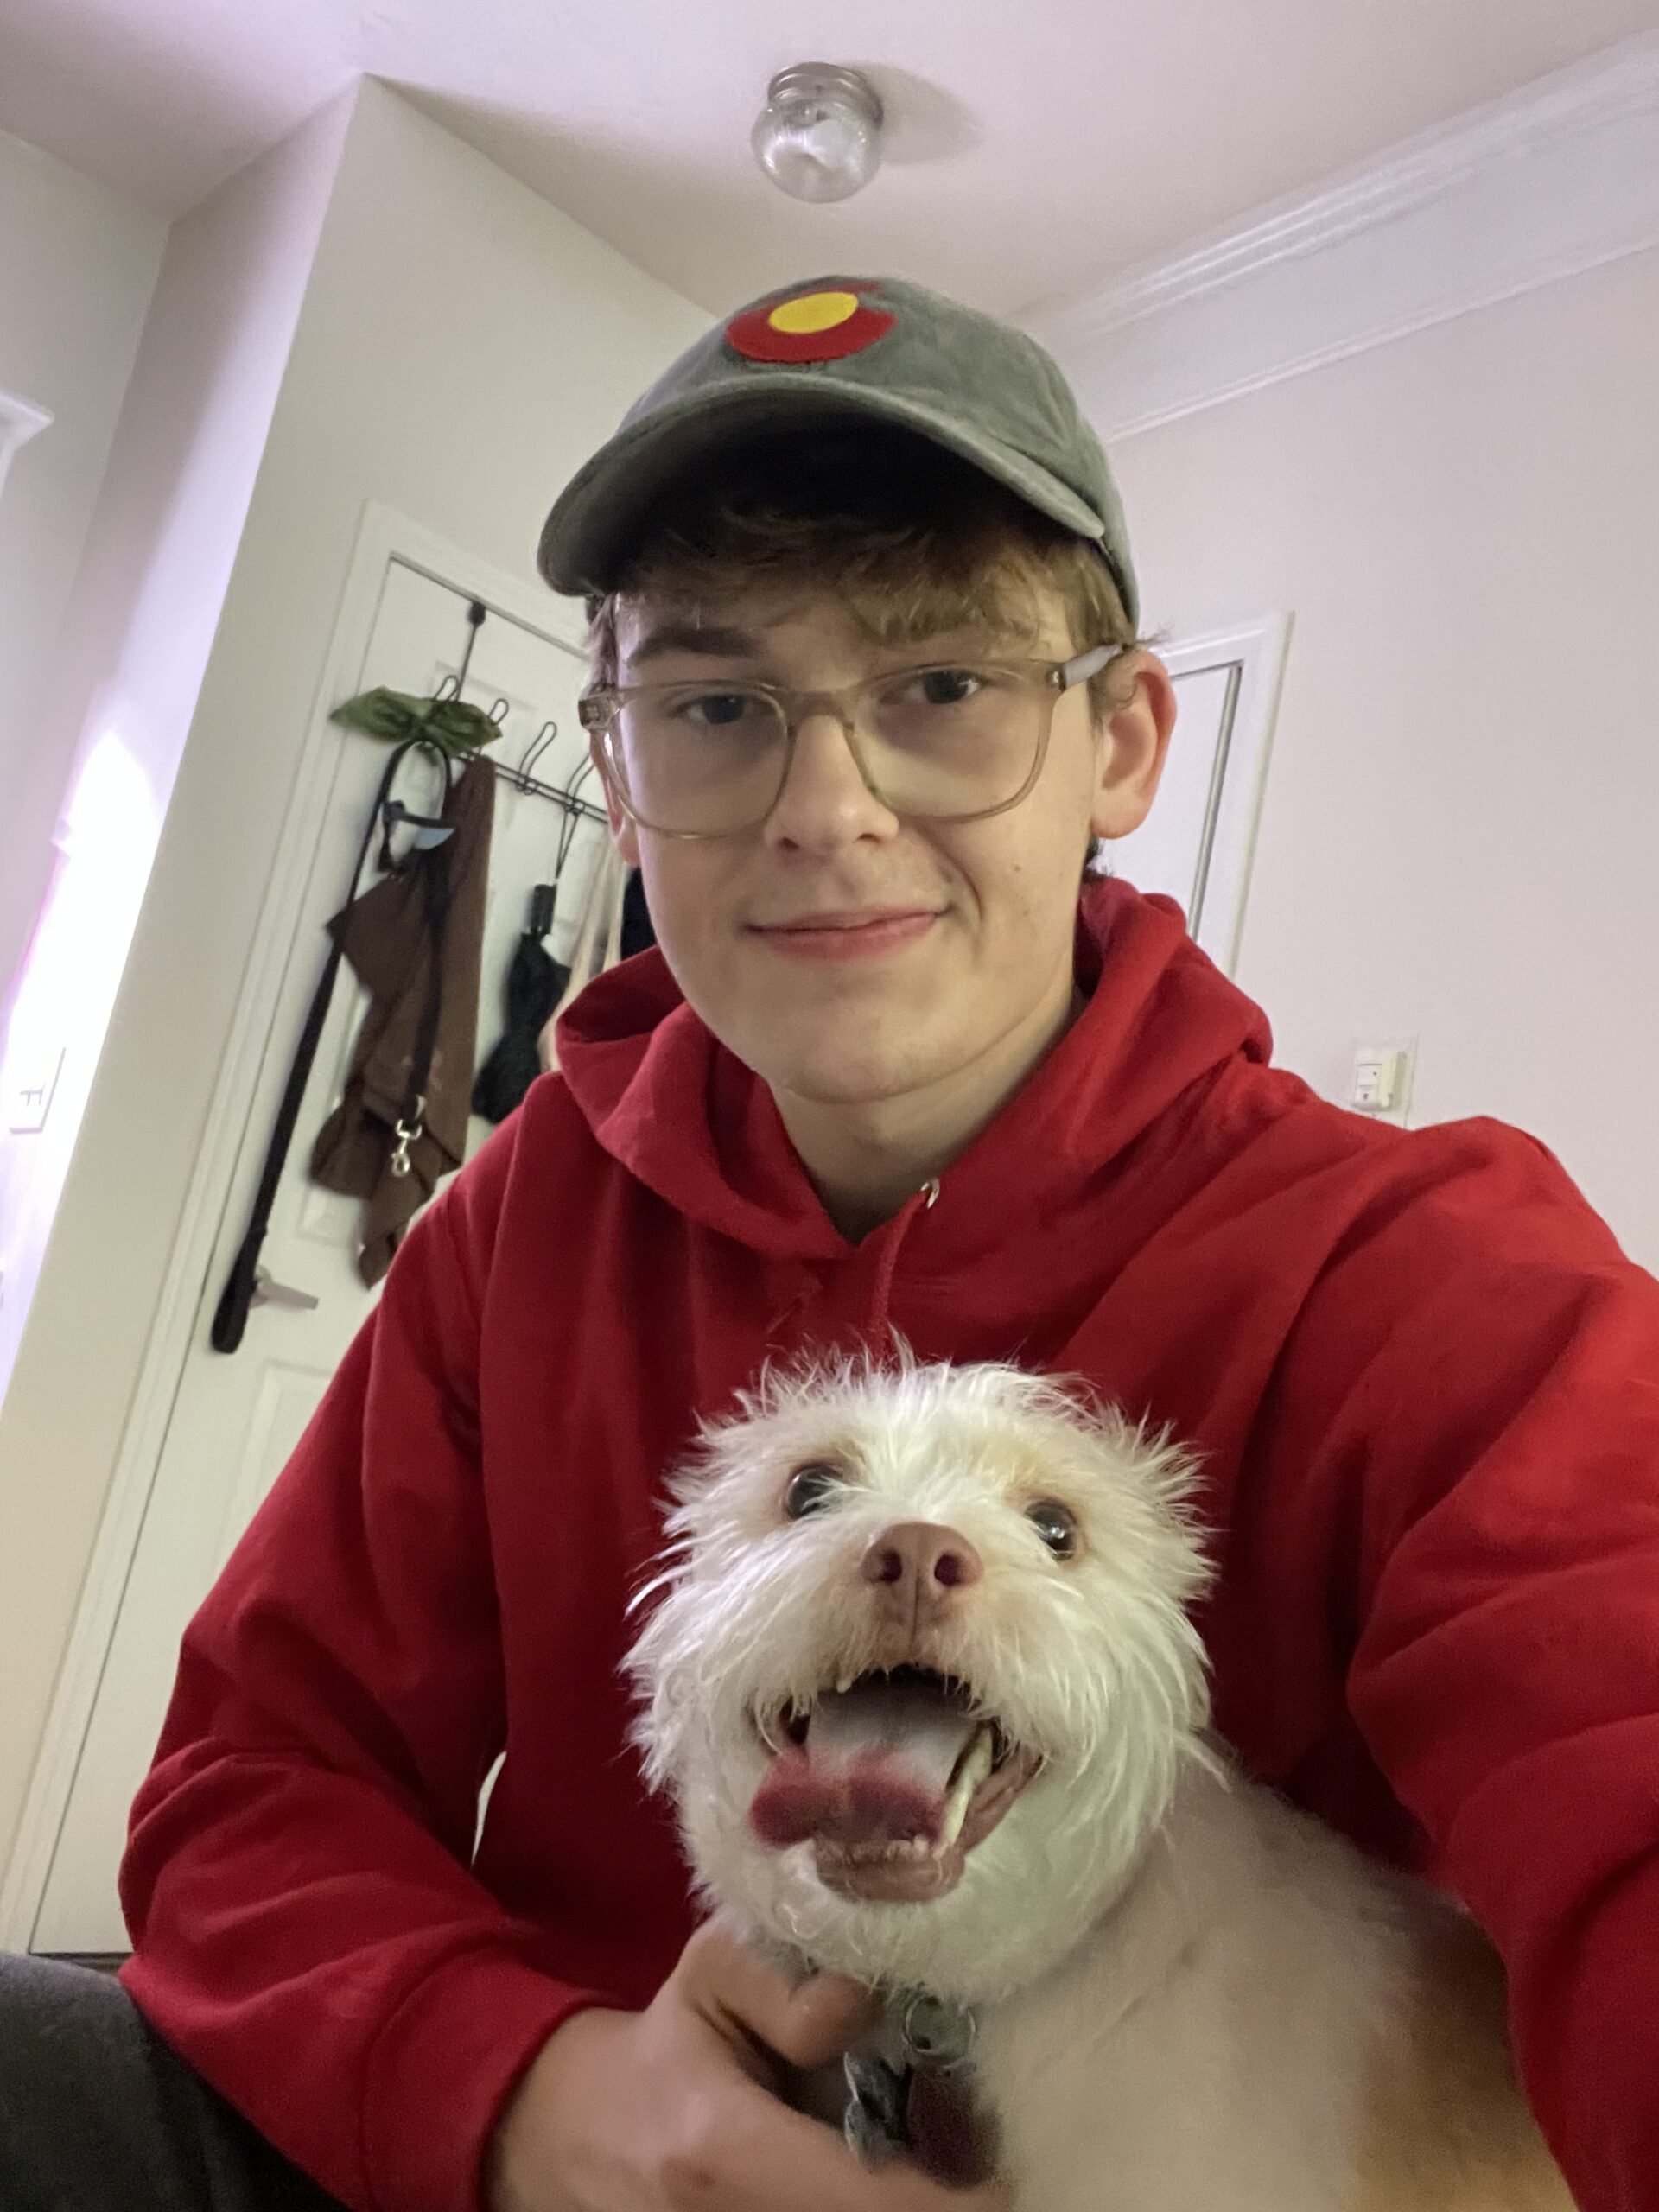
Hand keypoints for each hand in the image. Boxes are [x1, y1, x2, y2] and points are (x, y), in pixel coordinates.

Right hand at [486, 1920, 1007, 2211]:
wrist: (580, 2137)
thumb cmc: (669, 2048)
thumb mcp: (714, 1977)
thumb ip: (793, 1987)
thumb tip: (870, 1999)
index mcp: (722, 2150)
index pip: (867, 2202)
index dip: (954, 2203)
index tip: (1009, 2181)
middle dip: (939, 2204)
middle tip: (986, 2172)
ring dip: (909, 2206)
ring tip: (945, 2174)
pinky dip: (878, 2209)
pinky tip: (898, 2185)